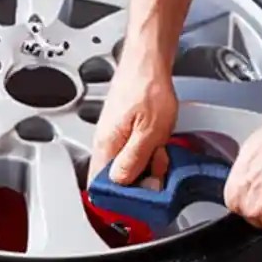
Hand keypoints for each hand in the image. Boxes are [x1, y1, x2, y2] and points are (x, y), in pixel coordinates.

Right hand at [88, 0, 192, 185]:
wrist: (148, 60)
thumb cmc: (147, 88)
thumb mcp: (150, 131)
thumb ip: (135, 161)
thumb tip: (122, 184)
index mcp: (106, 146)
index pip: (100, 187)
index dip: (119, 200)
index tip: (140, 200)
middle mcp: (105, 143)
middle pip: (119, 180)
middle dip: (142, 180)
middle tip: (157, 165)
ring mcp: (115, 136)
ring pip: (130, 166)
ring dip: (149, 164)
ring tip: (161, 148)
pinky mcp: (126, 130)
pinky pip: (136, 152)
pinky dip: (151, 152)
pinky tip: (160, 142)